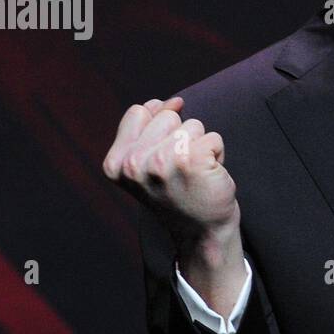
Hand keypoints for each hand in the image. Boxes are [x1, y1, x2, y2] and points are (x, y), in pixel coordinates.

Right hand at [102, 96, 242, 272]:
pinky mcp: (192, 161)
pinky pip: (213, 138)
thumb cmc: (178, 194)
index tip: (165, 158)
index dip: (160, 126)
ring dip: (200, 147)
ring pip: (192, 125)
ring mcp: (161, 162)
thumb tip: (171, 101)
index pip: (139, 112)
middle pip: (168, 117)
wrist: (202, 232)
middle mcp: (133, 164)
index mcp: (115, 163)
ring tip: (195, 175)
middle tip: (182, 171)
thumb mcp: (147, 163)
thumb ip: (148, 129)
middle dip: (182, 138)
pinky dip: (218, 154)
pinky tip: (209, 176)